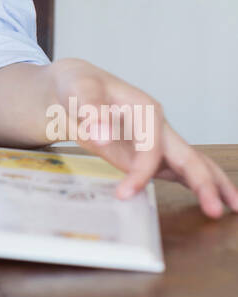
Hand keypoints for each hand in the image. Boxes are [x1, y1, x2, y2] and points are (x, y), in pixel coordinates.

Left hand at [43, 58, 237, 218]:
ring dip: (211, 186)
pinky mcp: (150, 157)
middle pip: (189, 156)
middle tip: (216, 210)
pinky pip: (177, 173)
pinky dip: (194, 187)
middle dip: (204, 183)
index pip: (152, 148)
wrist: (74, 89)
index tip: (125, 193)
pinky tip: (210, 202)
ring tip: (233, 209)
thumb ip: (91, 112)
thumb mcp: (78, 92)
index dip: (142, 172)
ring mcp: (157, 143)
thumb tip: (103, 136)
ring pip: (192, 165)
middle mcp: (158, 128)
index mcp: (146, 110)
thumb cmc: (78, 86)